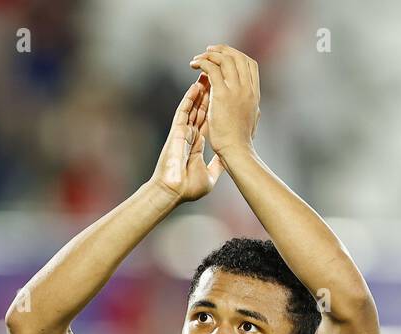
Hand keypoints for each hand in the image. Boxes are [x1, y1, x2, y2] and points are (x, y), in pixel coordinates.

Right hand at [149, 76, 222, 203]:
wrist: (173, 192)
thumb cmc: (188, 188)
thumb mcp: (210, 175)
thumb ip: (218, 166)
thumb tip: (227, 162)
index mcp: (197, 144)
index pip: (209, 120)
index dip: (216, 107)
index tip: (225, 95)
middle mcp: (190, 134)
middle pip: (202, 109)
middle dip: (210, 93)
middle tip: (218, 78)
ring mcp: (183, 132)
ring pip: (193, 106)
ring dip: (201, 91)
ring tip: (208, 75)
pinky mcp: (176, 131)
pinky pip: (184, 111)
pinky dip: (190, 98)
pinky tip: (196, 86)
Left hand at [189, 44, 259, 158]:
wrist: (236, 150)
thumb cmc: (240, 141)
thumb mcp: (252, 118)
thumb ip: (251, 106)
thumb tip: (253, 103)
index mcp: (254, 93)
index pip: (250, 63)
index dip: (236, 55)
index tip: (224, 56)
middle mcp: (247, 88)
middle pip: (237, 56)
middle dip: (222, 49)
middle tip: (208, 50)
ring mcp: (236, 90)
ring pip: (224, 59)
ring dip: (209, 54)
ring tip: (197, 59)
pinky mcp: (222, 94)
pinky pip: (212, 68)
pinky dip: (202, 62)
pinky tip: (194, 65)